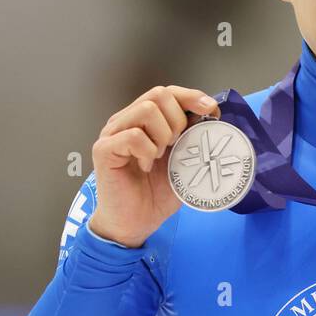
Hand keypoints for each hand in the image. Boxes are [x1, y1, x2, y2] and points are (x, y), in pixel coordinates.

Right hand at [88, 85, 220, 246]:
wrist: (135, 223)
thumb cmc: (155, 194)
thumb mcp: (183, 161)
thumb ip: (192, 138)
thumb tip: (211, 117)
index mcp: (144, 121)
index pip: (167, 93)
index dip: (191, 96)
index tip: (210, 110)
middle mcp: (126, 121)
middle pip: (158, 94)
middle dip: (178, 119)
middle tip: (176, 145)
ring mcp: (113, 133)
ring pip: (146, 110)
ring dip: (162, 134)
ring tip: (160, 156)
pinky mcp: (104, 150)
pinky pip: (133, 136)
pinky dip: (147, 151)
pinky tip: (146, 166)